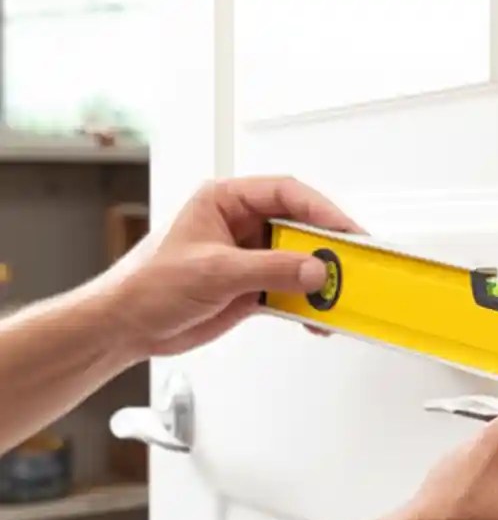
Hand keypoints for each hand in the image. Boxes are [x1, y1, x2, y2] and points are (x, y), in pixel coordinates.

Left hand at [101, 176, 361, 358]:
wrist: (127, 326)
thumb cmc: (147, 285)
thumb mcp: (214, 271)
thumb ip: (270, 269)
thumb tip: (315, 269)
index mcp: (225, 201)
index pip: (285, 193)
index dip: (320, 209)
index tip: (345, 230)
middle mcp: (240, 225)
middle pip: (299, 227)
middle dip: (326, 247)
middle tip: (350, 264)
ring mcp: (249, 256)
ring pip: (299, 261)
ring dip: (319, 280)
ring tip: (336, 294)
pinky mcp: (252, 287)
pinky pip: (291, 290)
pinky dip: (307, 304)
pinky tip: (316, 317)